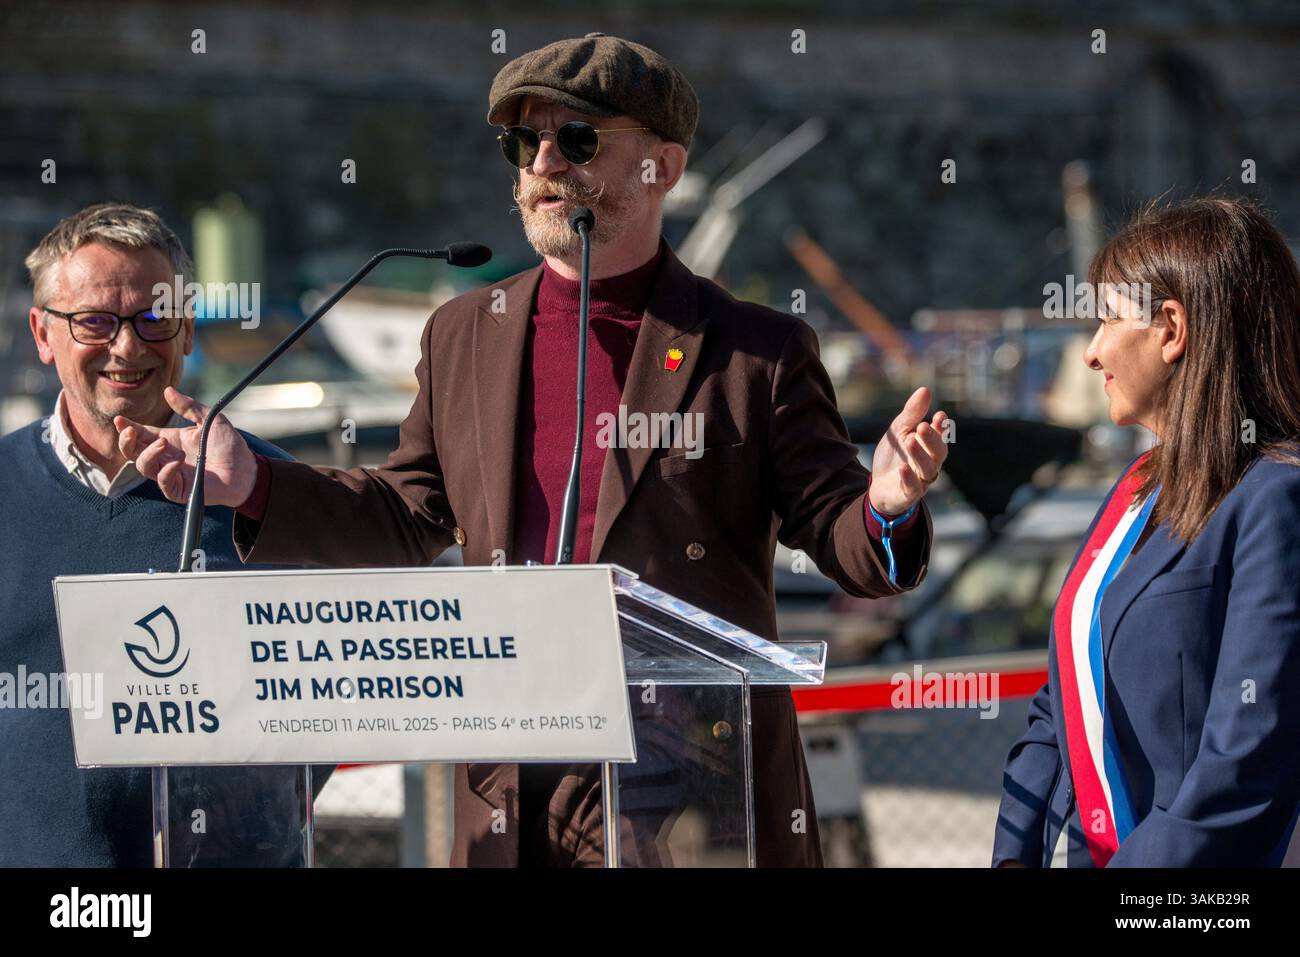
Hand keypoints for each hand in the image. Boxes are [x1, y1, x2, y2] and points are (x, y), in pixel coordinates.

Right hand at [115, 386, 256, 506]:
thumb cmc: (229, 444)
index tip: (119, 419)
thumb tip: (168, 390)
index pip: (142, 434)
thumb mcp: (209, 418)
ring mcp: (171, 474)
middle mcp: (166, 457)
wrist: (246, 468)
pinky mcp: (180, 489)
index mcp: (170, 440)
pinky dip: (166, 471)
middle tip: (129, 431)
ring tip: (162, 443)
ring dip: (148, 454)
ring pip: (143, 466)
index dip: (128, 428)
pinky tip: (176, 462)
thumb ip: (189, 406)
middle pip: (134, 451)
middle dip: (126, 441)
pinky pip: (163, 483)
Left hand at [868, 386, 948, 516]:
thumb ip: (912, 414)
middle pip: (938, 453)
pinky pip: (912, 489)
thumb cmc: (895, 455)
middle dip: (932, 439)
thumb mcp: (899, 430)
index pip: (941, 437)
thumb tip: (926, 390)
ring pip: (928, 470)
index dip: (941, 427)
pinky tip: (902, 468)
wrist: (878, 484)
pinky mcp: (907, 496)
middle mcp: (930, 464)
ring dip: (920, 456)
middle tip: (922, 426)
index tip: (939, 415)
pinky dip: (909, 479)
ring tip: (910, 441)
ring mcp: (921, 481)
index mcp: (930, 448)